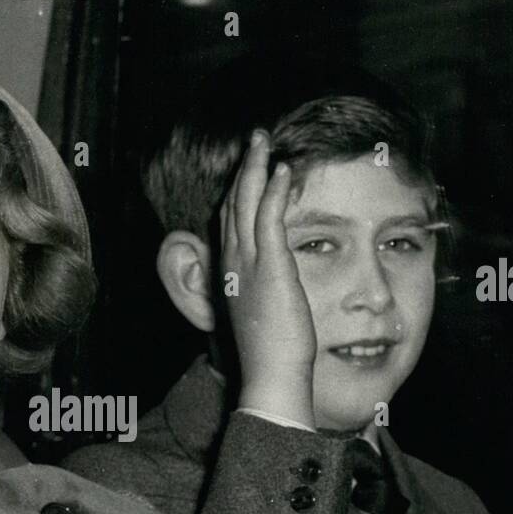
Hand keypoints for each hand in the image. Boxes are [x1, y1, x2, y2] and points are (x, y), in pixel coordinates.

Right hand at [220, 129, 316, 426]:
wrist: (270, 374)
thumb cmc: (272, 352)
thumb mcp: (262, 313)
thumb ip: (264, 290)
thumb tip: (275, 284)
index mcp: (230, 273)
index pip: (232, 221)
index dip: (241, 190)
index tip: (252, 166)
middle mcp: (232, 263)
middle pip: (234, 203)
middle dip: (244, 169)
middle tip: (255, 139)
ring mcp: (248, 263)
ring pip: (246, 203)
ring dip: (256, 168)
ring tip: (264, 141)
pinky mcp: (270, 266)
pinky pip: (268, 217)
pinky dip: (272, 190)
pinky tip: (282, 169)